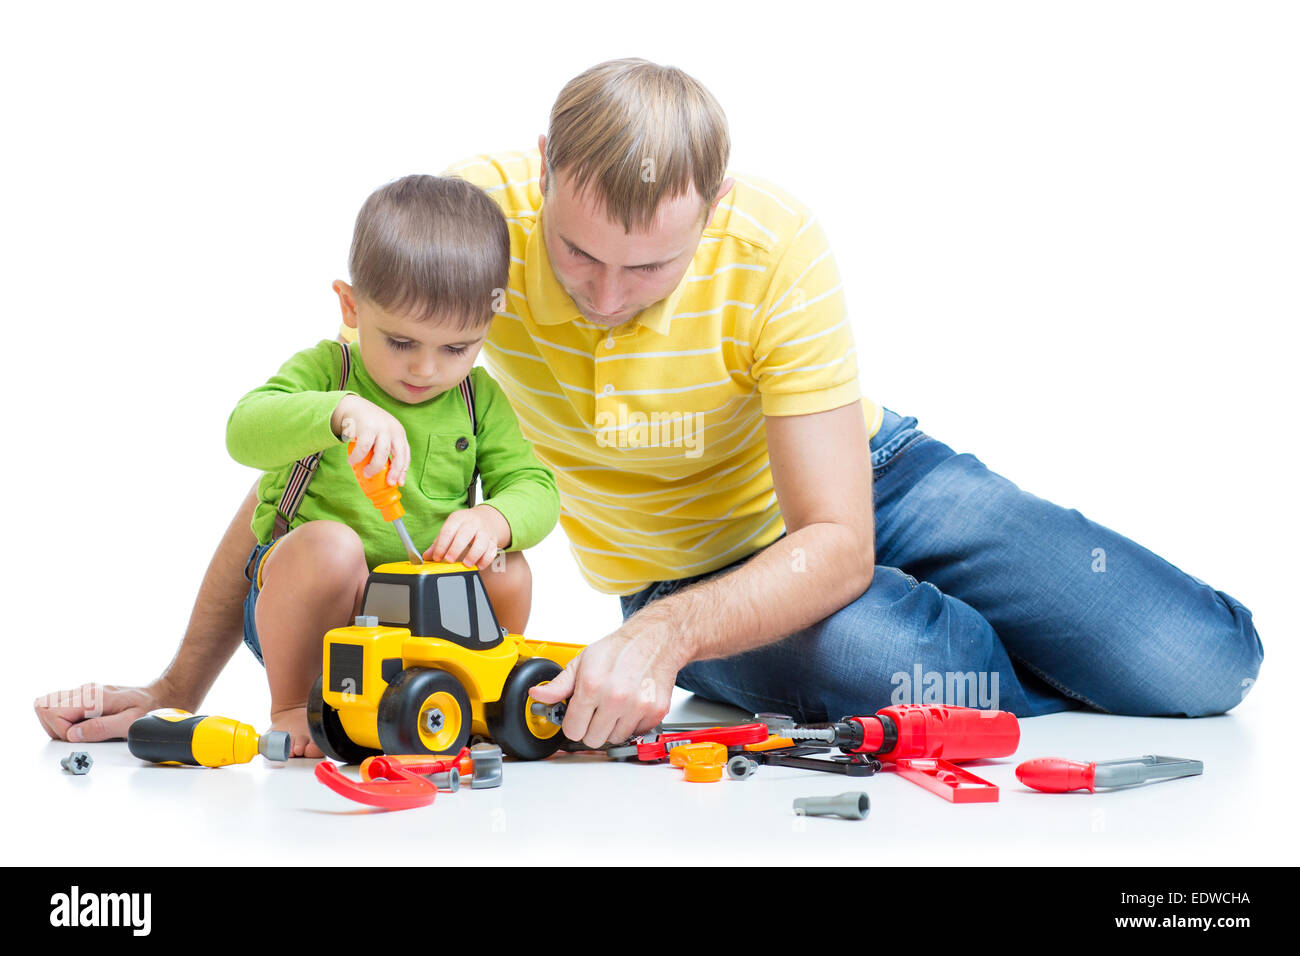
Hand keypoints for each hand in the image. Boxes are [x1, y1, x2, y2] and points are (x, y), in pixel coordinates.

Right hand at [33, 681, 166, 742]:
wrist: (160, 696)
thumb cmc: (148, 708)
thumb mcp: (130, 723)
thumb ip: (101, 729)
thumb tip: (73, 734)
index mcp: (93, 697)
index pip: (53, 712)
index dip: (62, 731)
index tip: (80, 736)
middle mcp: (84, 691)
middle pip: (44, 708)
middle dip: (55, 727)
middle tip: (78, 733)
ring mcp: (83, 692)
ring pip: (47, 706)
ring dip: (56, 723)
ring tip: (80, 729)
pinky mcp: (84, 696)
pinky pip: (58, 707)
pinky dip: (62, 719)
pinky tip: (80, 724)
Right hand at [332, 395, 410, 485]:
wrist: (354, 407)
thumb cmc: (370, 426)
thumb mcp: (383, 435)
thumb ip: (386, 449)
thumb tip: (386, 474)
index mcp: (399, 433)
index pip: (405, 454)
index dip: (403, 470)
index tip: (399, 482)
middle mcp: (393, 430)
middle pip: (398, 455)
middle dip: (394, 471)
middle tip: (387, 482)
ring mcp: (381, 428)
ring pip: (382, 454)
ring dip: (374, 467)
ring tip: (366, 473)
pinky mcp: (367, 428)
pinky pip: (363, 449)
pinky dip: (357, 458)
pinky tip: (352, 461)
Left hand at [424, 505, 510, 567]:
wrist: (485, 518)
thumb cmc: (463, 526)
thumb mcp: (450, 529)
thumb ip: (438, 543)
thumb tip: (426, 556)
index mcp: (458, 519)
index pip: (448, 530)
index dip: (442, 545)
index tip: (437, 557)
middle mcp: (472, 523)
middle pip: (465, 534)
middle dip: (456, 549)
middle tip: (449, 560)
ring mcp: (484, 531)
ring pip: (481, 542)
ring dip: (473, 555)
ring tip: (466, 564)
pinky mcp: (493, 540)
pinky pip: (492, 550)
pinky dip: (486, 559)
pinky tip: (478, 566)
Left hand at [528, 628, 677, 748]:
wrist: (654, 639)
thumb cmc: (619, 649)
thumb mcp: (582, 661)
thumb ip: (559, 684)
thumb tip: (538, 695)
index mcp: (592, 685)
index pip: (573, 730)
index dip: (573, 723)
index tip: (578, 716)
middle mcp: (615, 698)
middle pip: (593, 739)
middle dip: (592, 727)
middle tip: (597, 710)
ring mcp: (637, 706)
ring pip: (615, 738)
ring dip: (613, 726)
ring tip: (616, 705)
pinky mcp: (655, 711)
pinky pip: (636, 733)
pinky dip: (633, 723)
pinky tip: (631, 705)